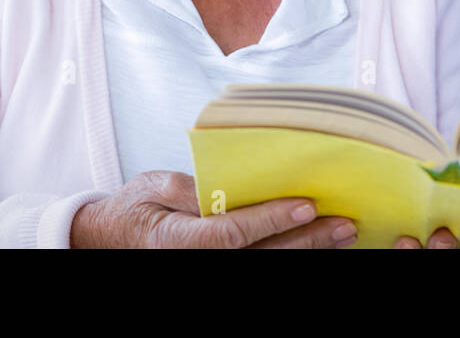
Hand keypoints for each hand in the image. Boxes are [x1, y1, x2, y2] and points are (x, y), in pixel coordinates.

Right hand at [70, 170, 357, 247]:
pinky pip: (263, 266)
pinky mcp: (223, 271)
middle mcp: (199, 264)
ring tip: (343, 235)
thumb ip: (189, 189)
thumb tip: (228, 187)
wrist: (116, 239)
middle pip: (262, 256)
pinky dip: (294, 256)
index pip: (232, 233)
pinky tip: (320, 246)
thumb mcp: (155, 187)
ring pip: (269, 267)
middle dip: (306, 240)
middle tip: (343, 223)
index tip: (305, 204)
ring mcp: (212, 272)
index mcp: (179, 242)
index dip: (270, 219)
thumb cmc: (138, 208)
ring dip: (309, 251)